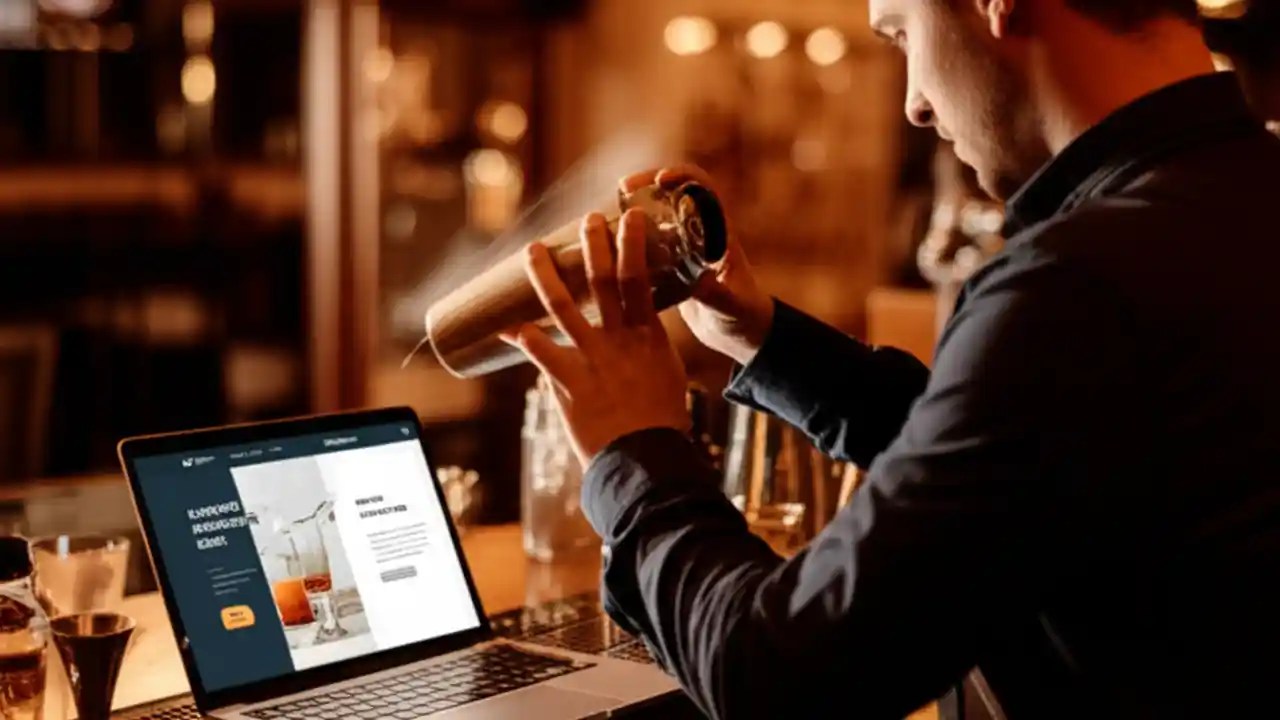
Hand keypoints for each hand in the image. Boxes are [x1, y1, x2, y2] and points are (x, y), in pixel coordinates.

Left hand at [504, 210, 691, 466]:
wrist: (645, 457)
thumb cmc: (662, 422)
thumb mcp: (667, 374)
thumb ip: (652, 349)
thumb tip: (643, 333)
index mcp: (648, 336)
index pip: (639, 279)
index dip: (633, 244)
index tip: (628, 218)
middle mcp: (618, 340)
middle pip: (603, 281)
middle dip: (594, 245)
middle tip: (586, 220)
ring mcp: (590, 359)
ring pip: (562, 306)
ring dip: (545, 275)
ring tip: (534, 250)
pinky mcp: (567, 382)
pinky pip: (538, 352)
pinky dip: (519, 336)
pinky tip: (503, 324)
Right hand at [620, 164, 774, 365]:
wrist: (739, 333)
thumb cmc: (744, 315)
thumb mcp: (731, 305)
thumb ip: (718, 293)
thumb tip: (700, 280)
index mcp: (718, 233)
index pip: (703, 188)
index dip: (683, 177)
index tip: (660, 180)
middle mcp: (698, 233)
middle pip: (671, 194)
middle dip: (646, 186)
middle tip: (621, 189)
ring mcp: (681, 248)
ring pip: (652, 218)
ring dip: (629, 213)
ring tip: (606, 216)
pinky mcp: (667, 267)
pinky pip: (643, 245)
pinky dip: (624, 243)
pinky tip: (603, 250)